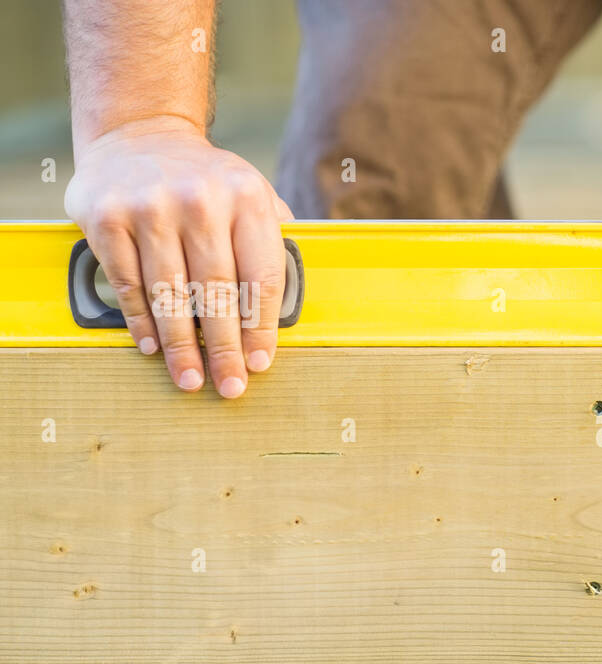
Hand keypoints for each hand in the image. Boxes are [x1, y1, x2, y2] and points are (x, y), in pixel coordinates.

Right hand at [64, 116, 292, 396]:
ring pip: (170, 292)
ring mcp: (149, 206)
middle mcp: (200, 200)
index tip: (260, 363)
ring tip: (191, 379)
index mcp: (246, 197)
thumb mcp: (251, 192)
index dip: (261, 326)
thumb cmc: (206, 181)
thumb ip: (273, 238)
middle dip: (224, 347)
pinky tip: (153, 347)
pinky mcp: (106, 216)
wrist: (139, 133)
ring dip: (182, 345)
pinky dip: (141, 319)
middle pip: (217, 291)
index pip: (260, 275)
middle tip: (229, 386)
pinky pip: (128, 280)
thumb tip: (289, 302)